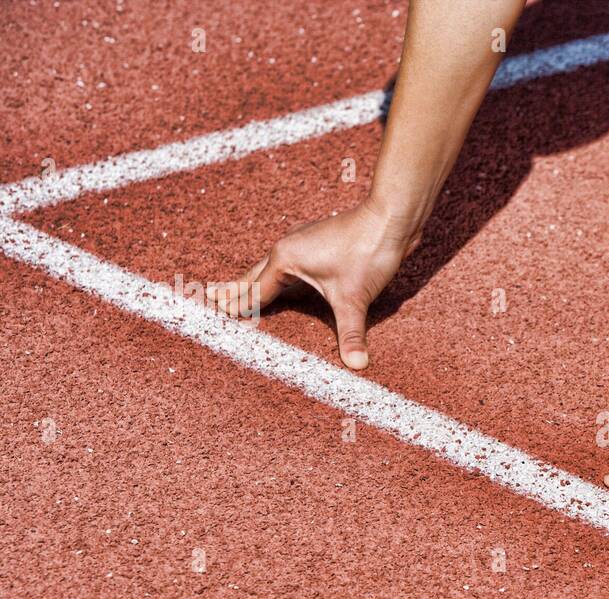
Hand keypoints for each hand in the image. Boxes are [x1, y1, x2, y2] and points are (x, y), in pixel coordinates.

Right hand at [209, 197, 418, 369]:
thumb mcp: (355, 299)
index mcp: (285, 259)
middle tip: (212, 300)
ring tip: (237, 291)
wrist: (390, 218)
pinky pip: (289, 262)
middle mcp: (287, 247)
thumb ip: (352, 334)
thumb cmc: (368, 252)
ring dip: (255, 280)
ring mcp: (302, 241)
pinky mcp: (318, 242)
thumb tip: (357, 365)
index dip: (238, 307)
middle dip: (235, 290)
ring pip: (271, 266)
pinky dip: (278, 274)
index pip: (255, 292)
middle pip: (254, 275)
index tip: (217, 317)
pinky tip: (282, 279)